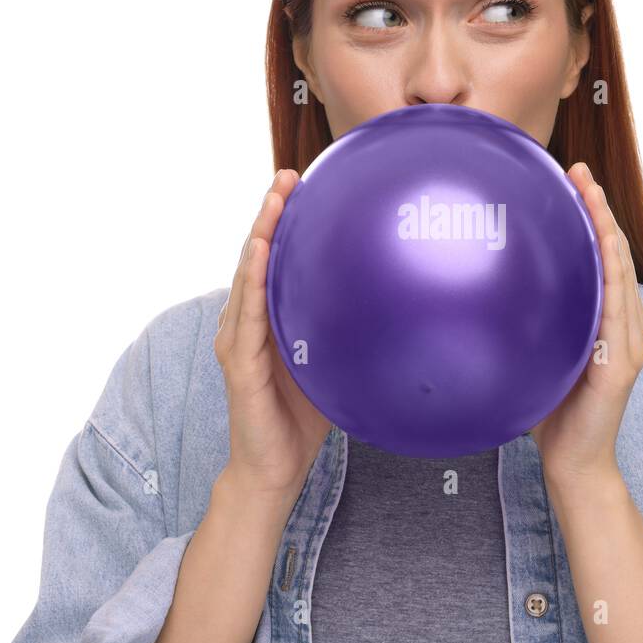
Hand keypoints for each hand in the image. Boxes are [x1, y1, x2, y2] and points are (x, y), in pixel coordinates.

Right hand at [213, 168, 330, 500]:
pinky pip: (245, 314)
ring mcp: (237, 339)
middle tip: (288, 175)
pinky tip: (258, 251)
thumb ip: (353, 330)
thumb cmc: (304, 414)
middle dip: (270, 213)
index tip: (302, 183)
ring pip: (248, 275)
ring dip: (259, 234)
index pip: (275, 259)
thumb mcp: (335, 361)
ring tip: (274, 200)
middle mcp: (246, 320)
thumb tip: (405, 307)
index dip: (284, 220)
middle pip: (257, 255)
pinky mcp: (237, 362)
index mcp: (269, 317)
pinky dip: (251, 279)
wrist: (275, 468)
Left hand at [530, 162, 642, 481]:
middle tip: (580, 172)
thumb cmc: (551, 409)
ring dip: (607, 234)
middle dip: (601, 210)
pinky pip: (616, 315)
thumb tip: (477, 290)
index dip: (594, 216)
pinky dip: (609, 282)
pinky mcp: (622, 366)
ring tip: (591, 198)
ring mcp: (629, 344)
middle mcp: (626, 325)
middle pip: (617, 255)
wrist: (573, 463)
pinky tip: (600, 255)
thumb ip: (524, 321)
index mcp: (608, 320)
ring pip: (620, 276)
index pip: (603, 257)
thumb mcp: (536, 353)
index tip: (574, 178)